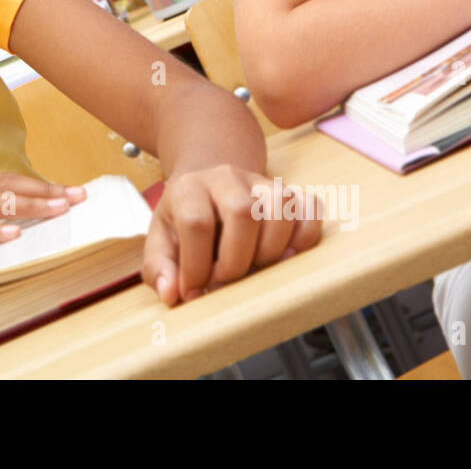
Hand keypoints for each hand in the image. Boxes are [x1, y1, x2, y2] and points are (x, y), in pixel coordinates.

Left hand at [141, 164, 322, 305]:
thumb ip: (160, 268)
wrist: (206, 182)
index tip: (194, 289)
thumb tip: (173, 293)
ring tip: (255, 268)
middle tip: (225, 280)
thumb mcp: (161, 238)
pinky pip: (310, 208)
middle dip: (236, 261)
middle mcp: (226, 178)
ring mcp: (260, 182)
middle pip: (242, 213)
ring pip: (280, 208)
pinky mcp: (288, 192)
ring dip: (271, 250)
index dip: (197, 264)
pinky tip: (286, 255)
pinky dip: (305, 236)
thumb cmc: (184, 216)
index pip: (197, 222)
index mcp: (188, 188)